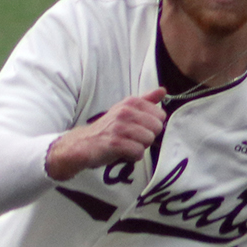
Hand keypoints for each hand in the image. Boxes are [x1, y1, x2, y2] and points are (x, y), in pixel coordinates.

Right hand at [45, 88, 167, 179]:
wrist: (83, 143)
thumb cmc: (108, 128)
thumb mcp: (125, 109)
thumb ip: (145, 101)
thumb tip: (163, 90)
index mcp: (131, 102)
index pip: (160, 114)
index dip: (152, 125)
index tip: (140, 127)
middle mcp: (125, 112)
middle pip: (156, 128)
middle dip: (147, 137)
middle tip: (132, 138)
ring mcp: (120, 127)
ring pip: (148, 140)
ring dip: (140, 147)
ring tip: (126, 145)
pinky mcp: (115, 143)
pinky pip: (138, 152)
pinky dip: (133, 156)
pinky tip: (123, 153)